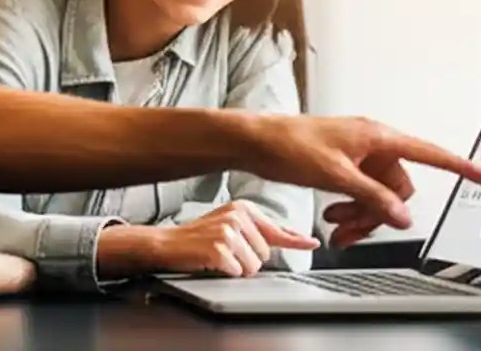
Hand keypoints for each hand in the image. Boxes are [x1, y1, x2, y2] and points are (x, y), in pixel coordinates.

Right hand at [102, 201, 318, 277]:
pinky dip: (226, 272)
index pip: (276, 229)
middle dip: (248, 260)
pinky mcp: (219, 247)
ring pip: (253, 265)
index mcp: (243, 209)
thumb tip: (292, 237)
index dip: (296, 239)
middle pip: (265, 254)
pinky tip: (212, 262)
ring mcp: (228, 231)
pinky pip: (237, 271)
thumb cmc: (200, 237)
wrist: (168, 243)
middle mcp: (238, 216)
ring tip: (219, 257)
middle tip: (227, 252)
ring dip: (238, 268)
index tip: (313, 242)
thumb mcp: (231, 225)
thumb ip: (260, 231)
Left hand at [245, 116, 480, 245]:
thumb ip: (373, 197)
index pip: (429, 153)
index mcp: (378, 137)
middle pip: (398, 187)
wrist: (257, 142)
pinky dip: (352, 208)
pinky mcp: (344, 165)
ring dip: (363, 214)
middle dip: (380, 212)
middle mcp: (373, 144)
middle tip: (353, 229)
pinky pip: (362, 193)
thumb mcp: (336, 176)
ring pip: (379, 194)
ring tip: (338, 227)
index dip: (460, 167)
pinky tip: (334, 218)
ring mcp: (359, 155)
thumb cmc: (290, 145)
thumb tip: (403, 216)